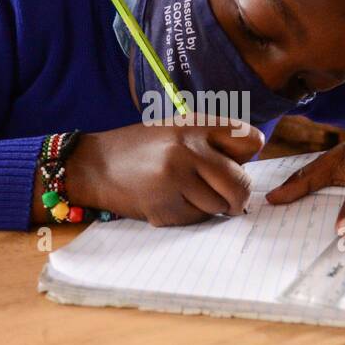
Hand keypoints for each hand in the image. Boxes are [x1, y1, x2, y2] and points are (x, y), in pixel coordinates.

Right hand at [62, 120, 264, 226]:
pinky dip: (189, 216)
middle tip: (230, 200)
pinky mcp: (164, 206)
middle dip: (238, 197)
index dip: (246, 156)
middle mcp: (188, 149)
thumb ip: (211, 142)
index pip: (250, 141)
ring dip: (211, 207)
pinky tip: (169, 201)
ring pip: (220, 206)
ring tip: (187, 194)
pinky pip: (196, 219)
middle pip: (241, 183)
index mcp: (195, 124)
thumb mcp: (176, 129)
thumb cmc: (139, 148)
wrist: (93, 166)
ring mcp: (176, 179)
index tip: (235, 163)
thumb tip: (248, 168)